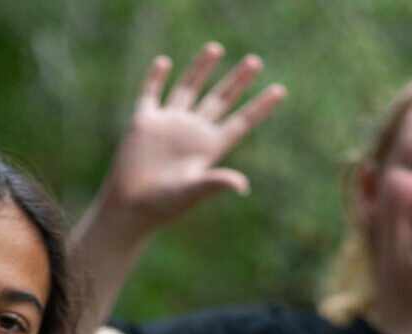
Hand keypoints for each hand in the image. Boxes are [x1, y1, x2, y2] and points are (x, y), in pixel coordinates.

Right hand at [97, 44, 285, 229]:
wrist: (130, 207)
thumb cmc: (163, 204)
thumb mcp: (191, 192)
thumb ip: (214, 183)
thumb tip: (242, 186)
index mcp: (209, 147)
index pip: (240, 122)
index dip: (260, 107)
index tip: (280, 91)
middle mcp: (193, 132)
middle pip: (220, 100)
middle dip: (237, 80)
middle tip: (255, 61)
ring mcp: (169, 124)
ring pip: (189, 88)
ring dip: (201, 68)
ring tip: (216, 48)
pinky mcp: (144, 122)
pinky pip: (151, 93)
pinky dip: (156, 77)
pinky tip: (164, 63)